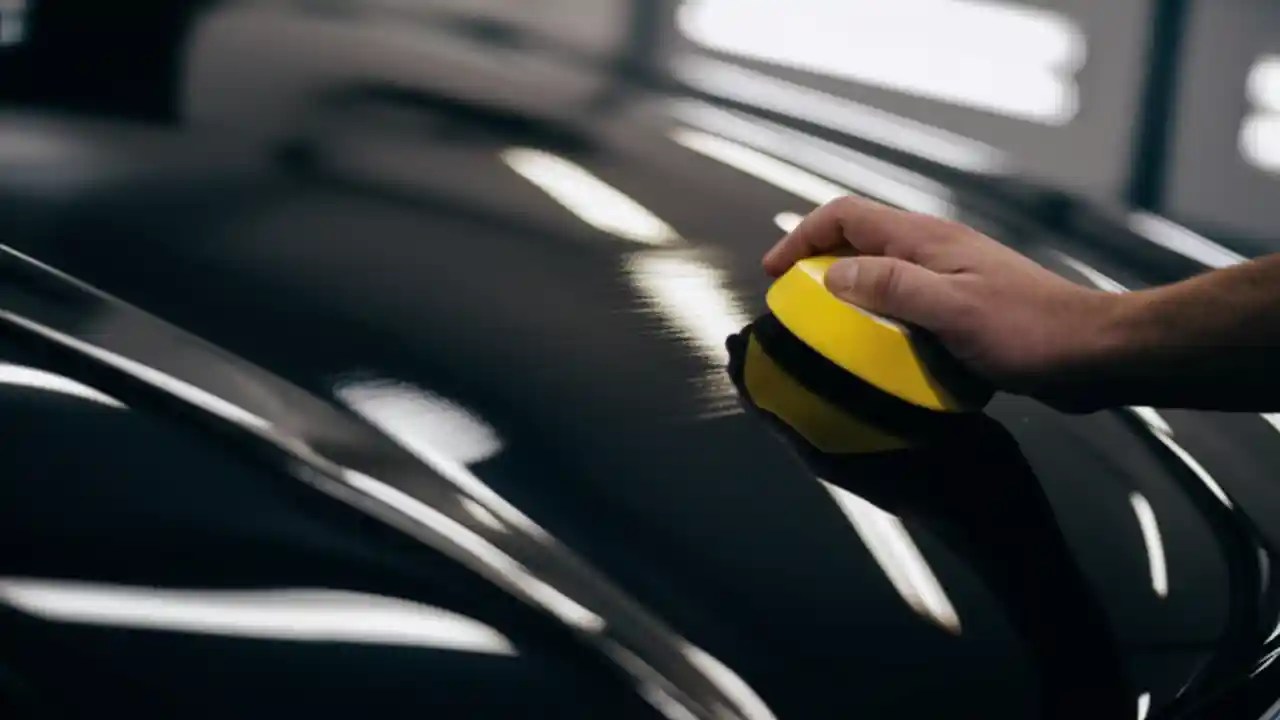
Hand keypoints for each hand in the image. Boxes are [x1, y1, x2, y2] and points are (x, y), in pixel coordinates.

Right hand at [763, 196, 1121, 401]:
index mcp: (926, 240)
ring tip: (828, 329)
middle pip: (860, 241)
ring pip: (882, 273)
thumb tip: (833, 275)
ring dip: (849, 294)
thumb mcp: (951, 310)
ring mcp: (951, 277)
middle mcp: (934, 250)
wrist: (1093, 353)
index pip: (847, 217)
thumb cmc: (1028, 331)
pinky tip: (881, 351)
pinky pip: (906, 304)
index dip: (803, 236)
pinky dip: (881, 319)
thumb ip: (892, 287)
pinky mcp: (964, 307)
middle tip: (793, 301)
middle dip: (818, 263)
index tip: (774, 271)